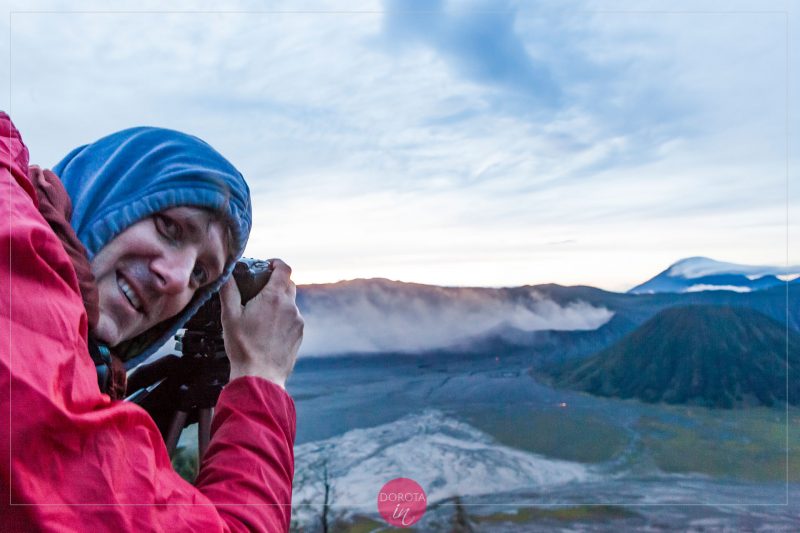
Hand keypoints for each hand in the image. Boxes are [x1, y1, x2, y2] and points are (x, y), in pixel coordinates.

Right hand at [220, 258, 303, 388]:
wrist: (260, 376)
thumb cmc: (243, 347)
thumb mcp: (230, 316)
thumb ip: (229, 290)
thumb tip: (227, 273)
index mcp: (274, 297)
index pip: (284, 269)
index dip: (276, 263)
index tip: (268, 265)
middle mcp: (291, 306)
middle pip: (288, 284)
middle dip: (276, 282)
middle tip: (260, 288)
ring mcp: (297, 321)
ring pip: (291, 302)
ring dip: (279, 302)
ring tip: (262, 313)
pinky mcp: (299, 334)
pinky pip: (293, 318)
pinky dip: (283, 317)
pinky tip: (269, 329)